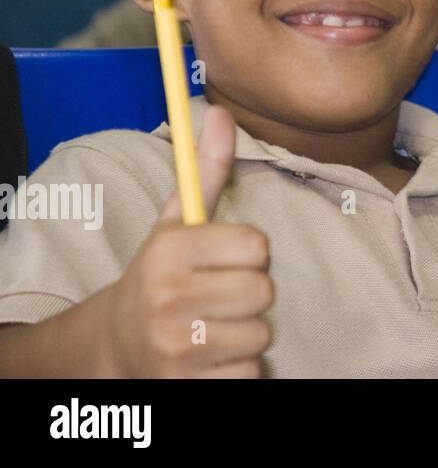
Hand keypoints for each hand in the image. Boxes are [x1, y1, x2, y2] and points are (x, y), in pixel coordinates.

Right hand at [106, 105, 272, 377]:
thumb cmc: (161, 275)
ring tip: (212, 325)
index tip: (222, 259)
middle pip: (263, 290)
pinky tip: (209, 357)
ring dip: (245, 332)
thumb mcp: (176, 222)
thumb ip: (205, 170)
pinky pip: (251, 372)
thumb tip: (223, 112)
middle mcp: (167, 298)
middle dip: (249, 294)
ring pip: (261, 333)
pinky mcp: (186, 385)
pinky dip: (238, 367)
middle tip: (218, 295)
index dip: (248, 253)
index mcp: (168, 251)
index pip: (257, 246)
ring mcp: (175, 346)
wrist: (115, 346)